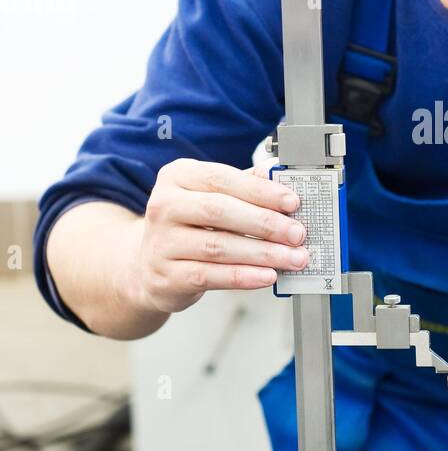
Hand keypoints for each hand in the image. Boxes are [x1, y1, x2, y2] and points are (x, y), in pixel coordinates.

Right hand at [129, 157, 307, 314]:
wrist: (148, 265)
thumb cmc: (189, 225)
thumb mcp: (210, 197)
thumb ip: (245, 185)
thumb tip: (280, 174)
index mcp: (177, 177)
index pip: (222, 179)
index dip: (260, 190)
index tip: (292, 202)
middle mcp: (164, 206)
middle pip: (219, 211)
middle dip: (265, 223)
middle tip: (297, 233)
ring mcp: (162, 242)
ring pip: (218, 246)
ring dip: (262, 253)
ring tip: (292, 257)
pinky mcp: (166, 276)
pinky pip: (211, 276)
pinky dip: (243, 276)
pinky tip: (267, 275)